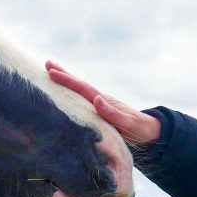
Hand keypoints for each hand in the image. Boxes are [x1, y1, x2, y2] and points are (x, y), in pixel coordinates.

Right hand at [46, 60, 161, 146]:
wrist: (150, 132)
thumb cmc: (139, 130)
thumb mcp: (127, 124)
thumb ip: (113, 113)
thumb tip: (97, 99)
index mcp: (104, 102)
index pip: (82, 88)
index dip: (67, 80)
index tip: (52, 72)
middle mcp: (100, 100)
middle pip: (79, 84)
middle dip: (64, 74)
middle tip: (46, 63)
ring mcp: (99, 105)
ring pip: (79, 90)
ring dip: (66, 80)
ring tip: (51, 71)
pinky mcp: (99, 112)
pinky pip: (82, 99)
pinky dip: (72, 93)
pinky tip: (65, 92)